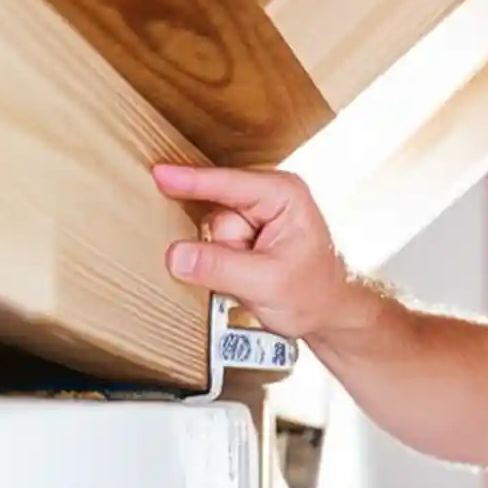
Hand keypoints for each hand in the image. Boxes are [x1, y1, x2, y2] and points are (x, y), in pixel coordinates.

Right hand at [152, 164, 354, 338]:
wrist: (328, 314)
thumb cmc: (313, 295)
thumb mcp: (266, 284)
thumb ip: (219, 267)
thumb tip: (175, 255)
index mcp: (283, 194)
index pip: (227, 184)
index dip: (190, 181)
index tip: (158, 174)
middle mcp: (269, 196)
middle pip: (215, 213)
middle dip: (222, 247)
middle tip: (252, 271)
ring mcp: (255, 214)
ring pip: (211, 234)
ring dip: (224, 261)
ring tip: (255, 276)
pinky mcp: (245, 233)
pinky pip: (214, 245)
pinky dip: (223, 264)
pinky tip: (246, 276)